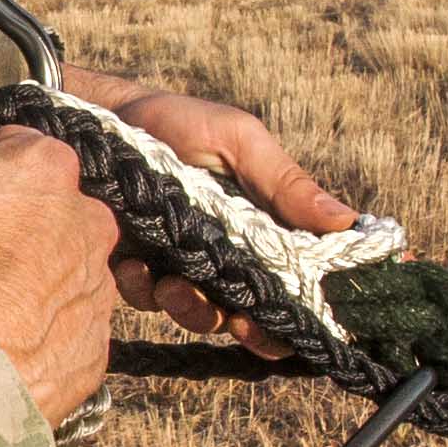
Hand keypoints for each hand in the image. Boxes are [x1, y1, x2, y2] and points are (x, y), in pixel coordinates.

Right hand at [0, 71, 117, 421]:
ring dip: (36, 281)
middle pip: (56, 211)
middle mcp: (89, 222)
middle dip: (21, 227)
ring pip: (67, 271)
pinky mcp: (95, 348)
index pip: (24, 150)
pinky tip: (3, 346)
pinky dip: (44, 335)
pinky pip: (71, 330)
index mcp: (47, 169)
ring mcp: (98, 289)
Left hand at [59, 70, 356, 352]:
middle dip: (248, 328)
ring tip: (171, 284)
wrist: (100, 118)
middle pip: (252, 316)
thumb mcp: (238, 141)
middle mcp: (228, 255)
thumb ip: (285, 183)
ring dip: (190, 309)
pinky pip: (147, 299)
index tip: (299, 320)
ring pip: (201, 315)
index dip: (304, 312)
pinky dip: (142, 287)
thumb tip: (347, 221)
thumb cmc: (177, 121)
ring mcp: (184, 265)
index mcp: (264, 229)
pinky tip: (133, 262)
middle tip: (237, 321)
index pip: (296, 284)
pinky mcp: (140, 268)